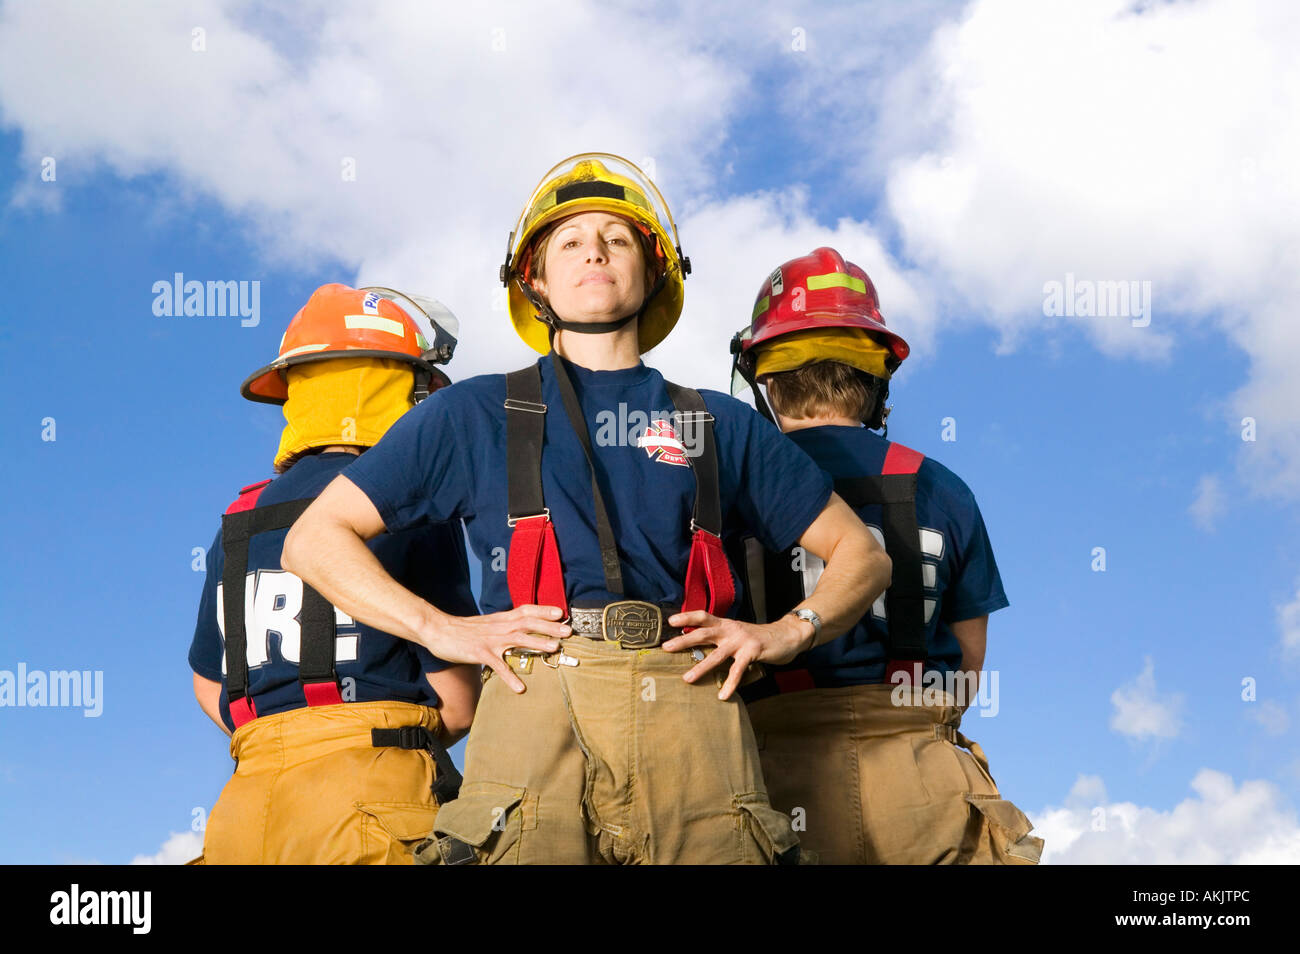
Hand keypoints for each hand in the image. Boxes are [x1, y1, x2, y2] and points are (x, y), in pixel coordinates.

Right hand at [420, 605, 569, 693]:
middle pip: (528, 623)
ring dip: (537, 643)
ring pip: (517, 639)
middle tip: (568, 632)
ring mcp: (490, 639)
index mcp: (502, 618)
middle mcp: (499, 626)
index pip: (526, 610)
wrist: (439, 630)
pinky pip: (498, 666)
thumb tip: (521, 630)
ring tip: (554, 648)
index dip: (544, 610)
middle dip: (549, 626)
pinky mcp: (480, 652)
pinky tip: (520, 688)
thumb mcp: (488, 624)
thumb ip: (505, 625)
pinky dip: (509, 676)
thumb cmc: (465, 630)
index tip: (561, 613)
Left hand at [662, 611, 813, 699]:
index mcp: (725, 624)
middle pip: (703, 633)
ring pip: (716, 654)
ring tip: (687, 678)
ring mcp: (741, 640)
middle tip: (666, 648)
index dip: (686, 617)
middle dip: (683, 640)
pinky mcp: (752, 651)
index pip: (703, 616)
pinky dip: (730, 684)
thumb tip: (699, 647)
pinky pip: (738, 670)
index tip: (670, 621)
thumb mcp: (737, 633)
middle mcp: (730, 629)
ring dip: (701, 667)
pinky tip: (723, 695)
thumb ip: (721, 638)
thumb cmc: (758, 638)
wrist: (787, 635)